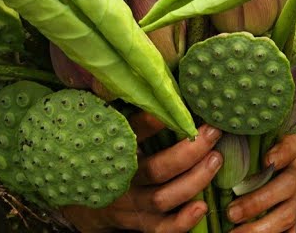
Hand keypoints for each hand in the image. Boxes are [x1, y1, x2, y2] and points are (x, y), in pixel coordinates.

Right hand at [62, 113, 222, 232]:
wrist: (79, 202)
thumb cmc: (102, 156)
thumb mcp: (106, 130)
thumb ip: (122, 109)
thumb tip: (142, 77)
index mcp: (113, 151)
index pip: (130, 133)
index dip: (151, 121)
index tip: (178, 108)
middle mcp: (122, 180)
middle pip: (156, 170)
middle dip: (189, 152)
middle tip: (213, 131)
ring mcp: (131, 206)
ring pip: (163, 199)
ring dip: (194, 180)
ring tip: (216, 159)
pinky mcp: (140, 225)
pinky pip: (162, 229)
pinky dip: (182, 221)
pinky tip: (202, 206)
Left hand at [225, 137, 295, 232]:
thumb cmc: (284, 174)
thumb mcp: (280, 159)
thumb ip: (257, 151)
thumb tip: (213, 150)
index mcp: (293, 157)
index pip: (293, 146)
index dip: (283, 152)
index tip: (267, 160)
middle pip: (287, 186)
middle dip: (258, 201)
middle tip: (231, 212)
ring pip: (286, 216)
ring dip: (259, 228)